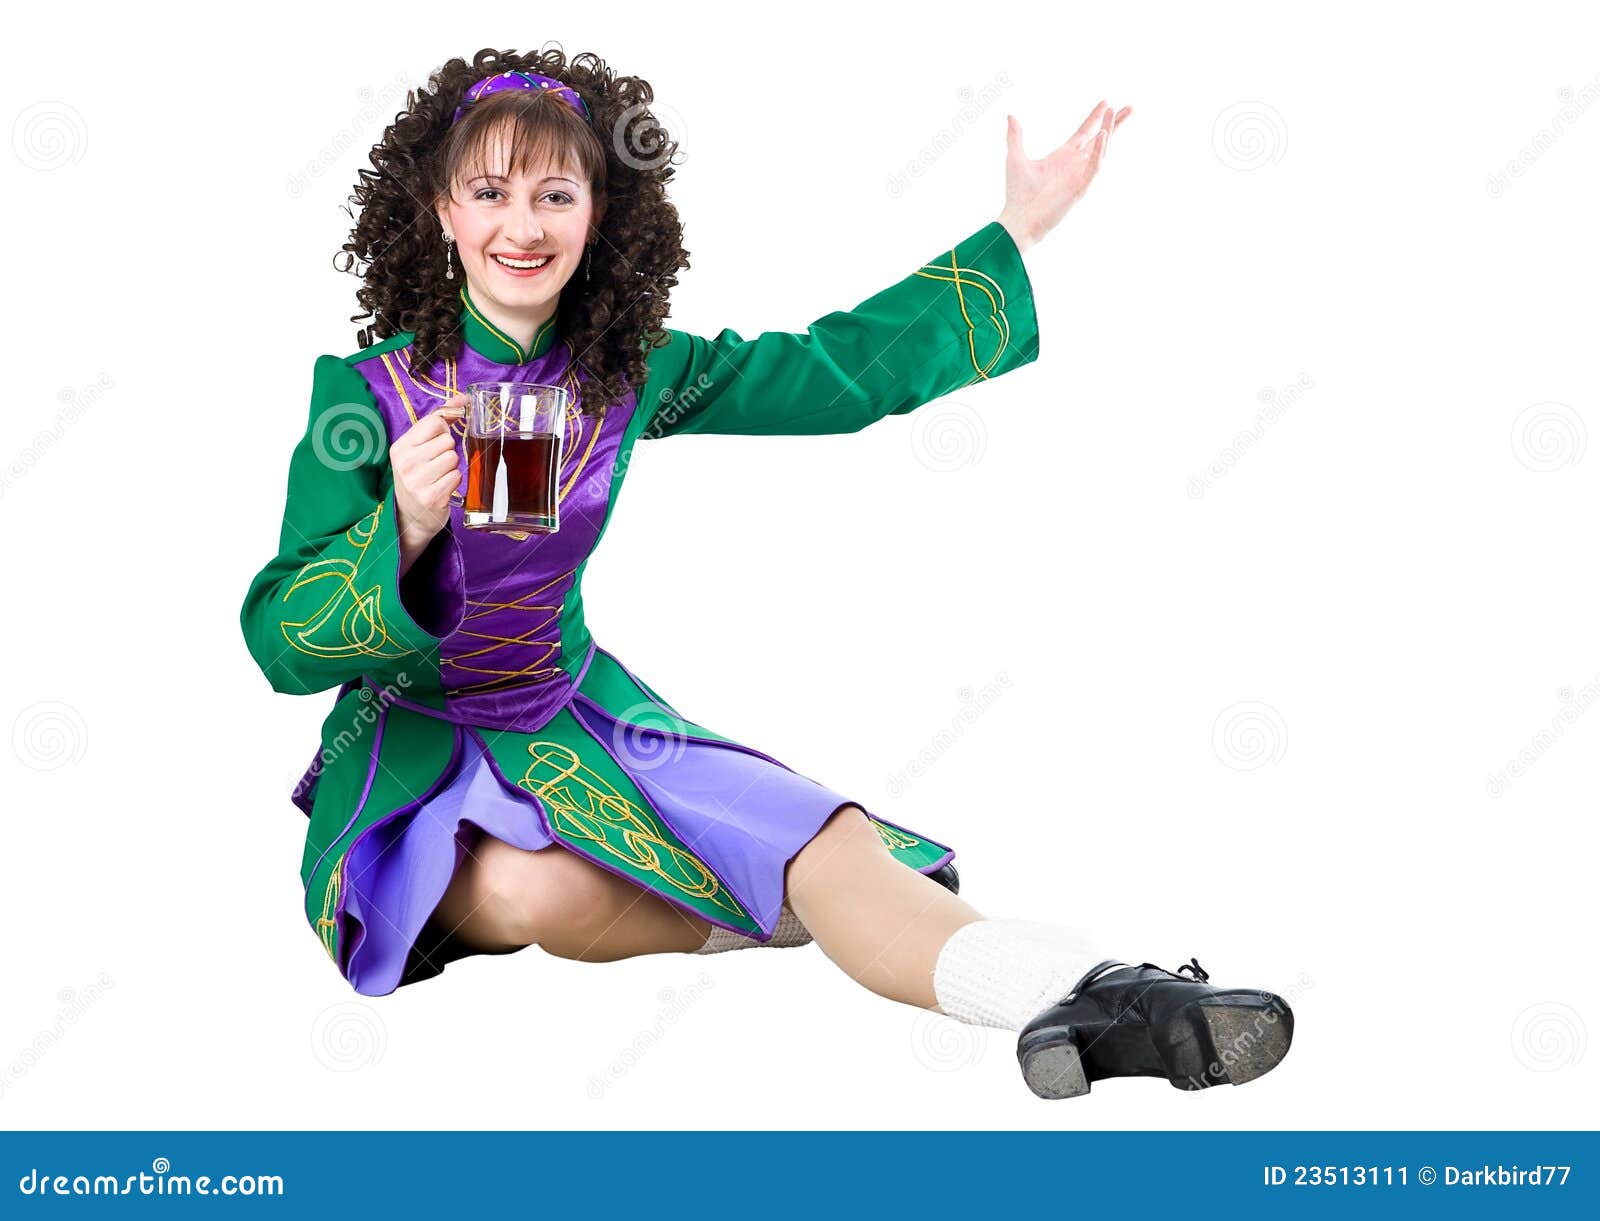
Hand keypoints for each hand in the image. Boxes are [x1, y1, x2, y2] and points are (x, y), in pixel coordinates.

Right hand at [391, 392, 465, 573]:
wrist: (411, 517)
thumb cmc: (420, 477)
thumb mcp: (420, 448)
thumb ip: (440, 420)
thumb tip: (463, 397)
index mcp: (400, 446)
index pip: (435, 423)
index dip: (444, 430)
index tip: (439, 441)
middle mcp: (405, 462)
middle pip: (447, 441)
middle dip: (448, 452)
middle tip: (437, 466)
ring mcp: (416, 481)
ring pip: (453, 458)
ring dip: (452, 468)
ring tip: (439, 477)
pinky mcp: (430, 497)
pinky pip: (456, 477)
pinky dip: (454, 482)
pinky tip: (443, 488)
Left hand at [997, 101, 1131, 253]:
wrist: (1018, 219)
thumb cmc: (1018, 194)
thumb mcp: (1015, 158)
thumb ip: (1015, 136)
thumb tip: (1011, 116)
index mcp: (1063, 156)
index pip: (1084, 132)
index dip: (1095, 117)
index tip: (1106, 102)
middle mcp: (1074, 164)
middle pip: (1100, 138)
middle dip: (1113, 122)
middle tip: (1129, 107)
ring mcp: (1079, 176)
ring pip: (1100, 149)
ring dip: (1108, 130)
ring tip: (1113, 112)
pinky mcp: (1080, 188)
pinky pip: (1094, 167)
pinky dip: (1099, 151)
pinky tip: (1103, 135)